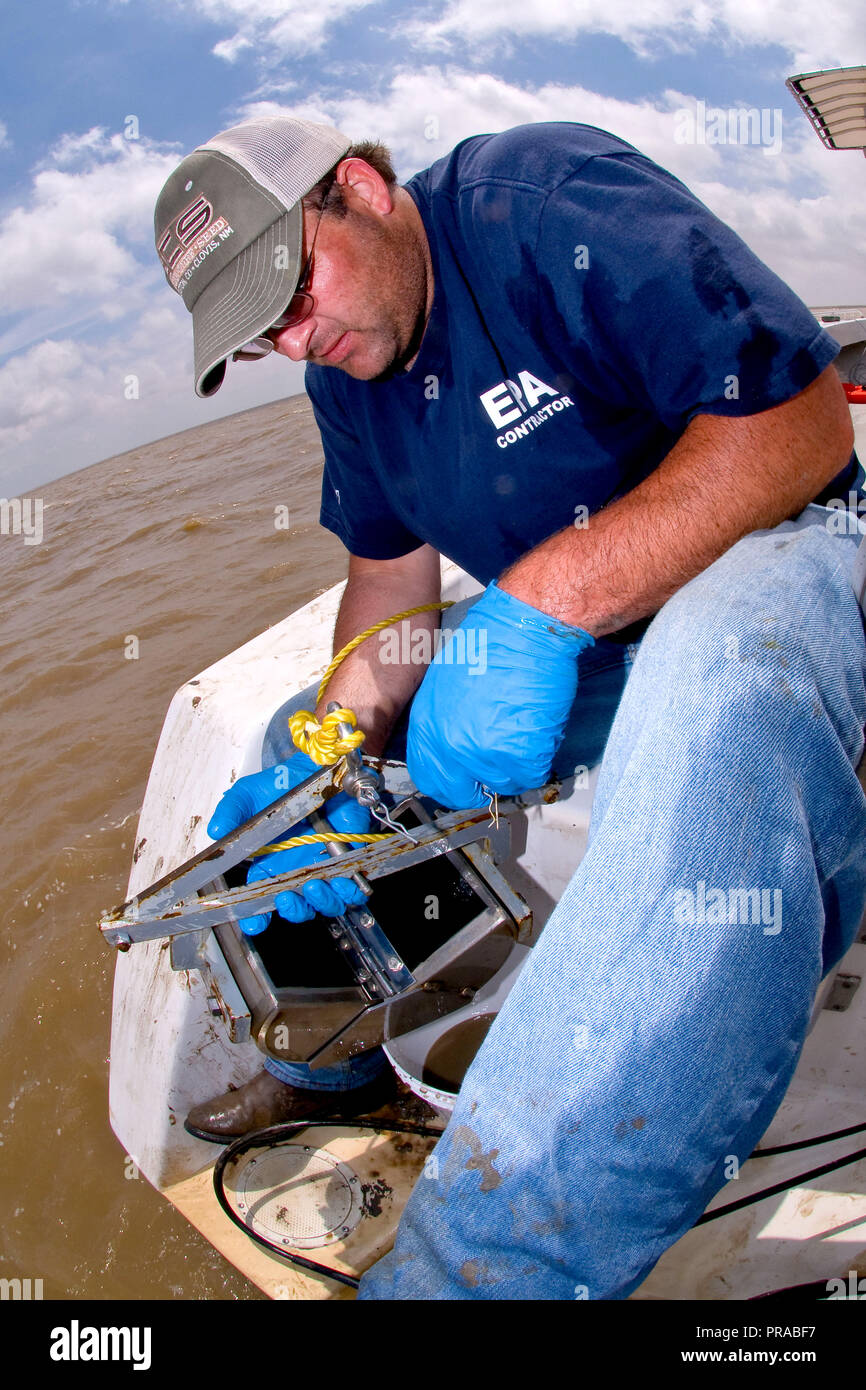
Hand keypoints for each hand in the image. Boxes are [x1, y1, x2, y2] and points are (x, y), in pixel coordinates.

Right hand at [207, 751, 370, 933]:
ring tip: (315, 885)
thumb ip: (230, 812)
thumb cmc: (281, 786)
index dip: (256, 918)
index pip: (260, 899)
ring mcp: (324, 867)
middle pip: (297, 908)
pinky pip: (355, 886)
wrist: (316, 769)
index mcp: (269, 865)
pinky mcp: (350, 858)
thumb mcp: (247, 795)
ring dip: (321, 901)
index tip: (252, 924)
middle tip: (287, 897)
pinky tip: (342, 880)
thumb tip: (215, 832)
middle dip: (294, 910)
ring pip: (326, 903)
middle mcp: (296, 871)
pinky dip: (350, 890)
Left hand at [406, 582, 593, 808]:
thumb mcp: (443, 684)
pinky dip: (539, 757)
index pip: (429, 778)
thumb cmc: (488, 645)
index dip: (450, 782)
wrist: (524, 629)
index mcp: (427, 726)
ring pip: (503, 784)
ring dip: (515, 766)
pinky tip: (537, 729)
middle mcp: (450, 746)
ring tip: (522, 730)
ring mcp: (485, 753)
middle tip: (499, 768)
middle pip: (462, 792)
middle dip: (481, 786)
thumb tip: (454, 749)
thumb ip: (443, 723)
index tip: (465, 780)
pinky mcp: (519, 754)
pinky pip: (531, 774)